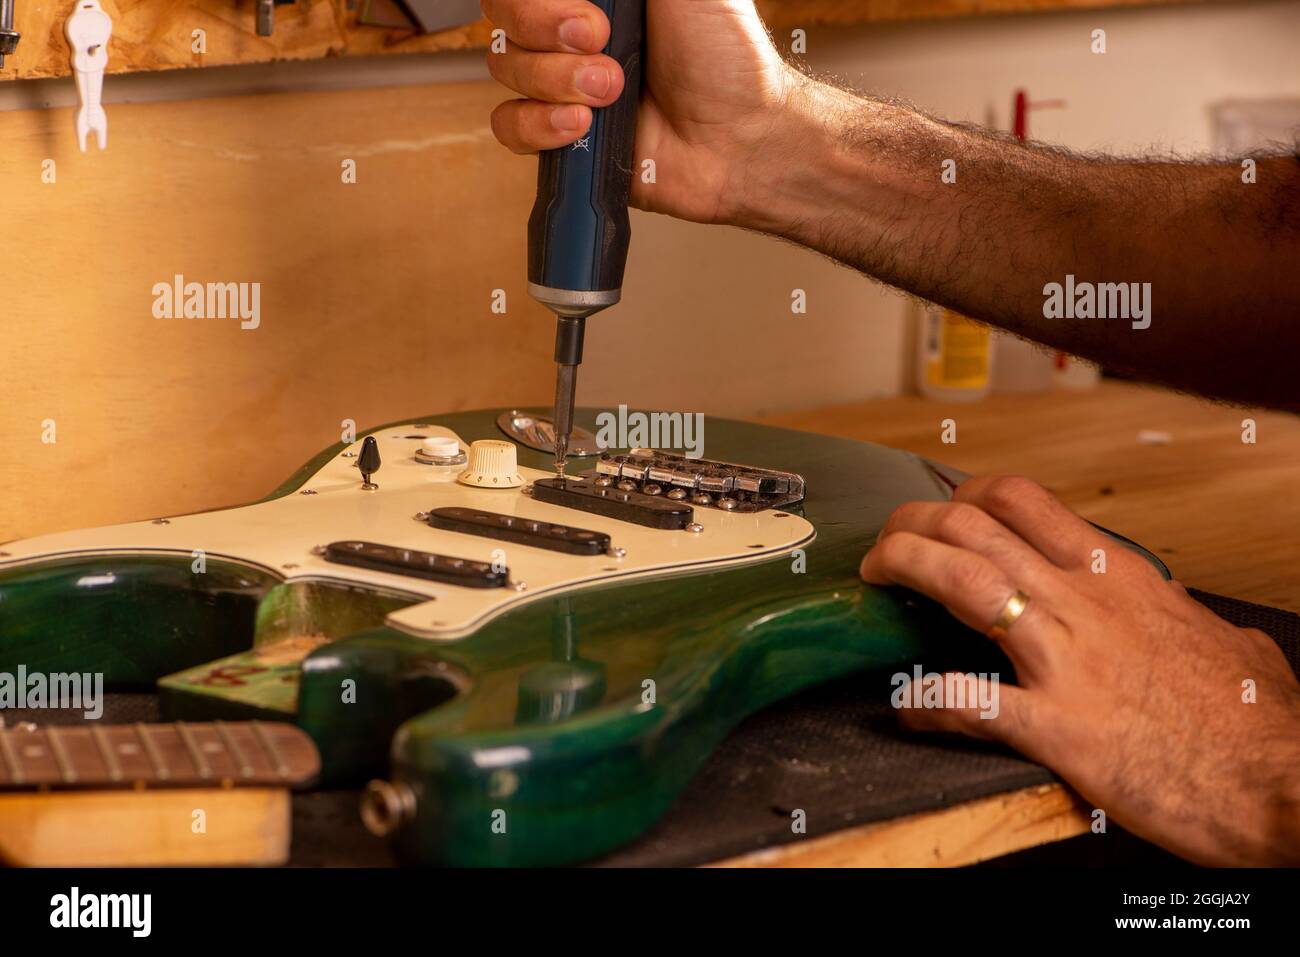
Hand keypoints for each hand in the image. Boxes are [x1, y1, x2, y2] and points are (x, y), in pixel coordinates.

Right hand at [482, 0, 798, 223]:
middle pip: (505, 16)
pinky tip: (581, 124)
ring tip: (612, 92)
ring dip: (556, 80)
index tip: (590, 10)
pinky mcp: (561, 137)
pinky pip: (508, 125)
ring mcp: (562, 83)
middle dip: (547, 29)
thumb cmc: (728, 57)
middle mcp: (571, 31)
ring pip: (506, 69)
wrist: (741, 137)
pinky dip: (538, 124)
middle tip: (603, 44)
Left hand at [861, 474, 1299, 864]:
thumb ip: (1191, 619)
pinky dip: (925, 699)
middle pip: (973, 528)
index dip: (962, 496)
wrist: (1288, 781)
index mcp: (1118, 578)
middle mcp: (1085, 604)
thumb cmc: (1259, 721)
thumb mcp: (1228, 642)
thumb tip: (1196, 621)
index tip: (939, 512)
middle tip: (886, 546)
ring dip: (904, 571)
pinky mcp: (1059, 727)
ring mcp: (1068, 661)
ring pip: (961, 584)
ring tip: (874, 580)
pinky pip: (969, 701)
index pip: (1022, 500)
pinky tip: (905, 704)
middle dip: (912, 524)